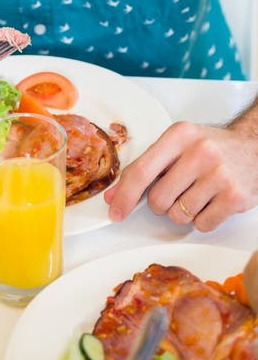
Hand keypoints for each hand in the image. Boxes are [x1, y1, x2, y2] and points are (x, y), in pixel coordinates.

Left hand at [104, 120, 257, 231]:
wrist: (253, 148)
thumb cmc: (210, 147)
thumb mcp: (177, 145)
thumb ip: (146, 167)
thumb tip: (115, 196)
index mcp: (179, 135)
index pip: (141, 170)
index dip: (124, 195)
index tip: (114, 211)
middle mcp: (199, 152)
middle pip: (158, 199)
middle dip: (160, 203)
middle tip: (175, 190)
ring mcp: (219, 175)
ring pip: (178, 215)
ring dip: (182, 211)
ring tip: (196, 193)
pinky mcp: (235, 197)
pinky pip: (202, 225)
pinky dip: (201, 219)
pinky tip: (211, 201)